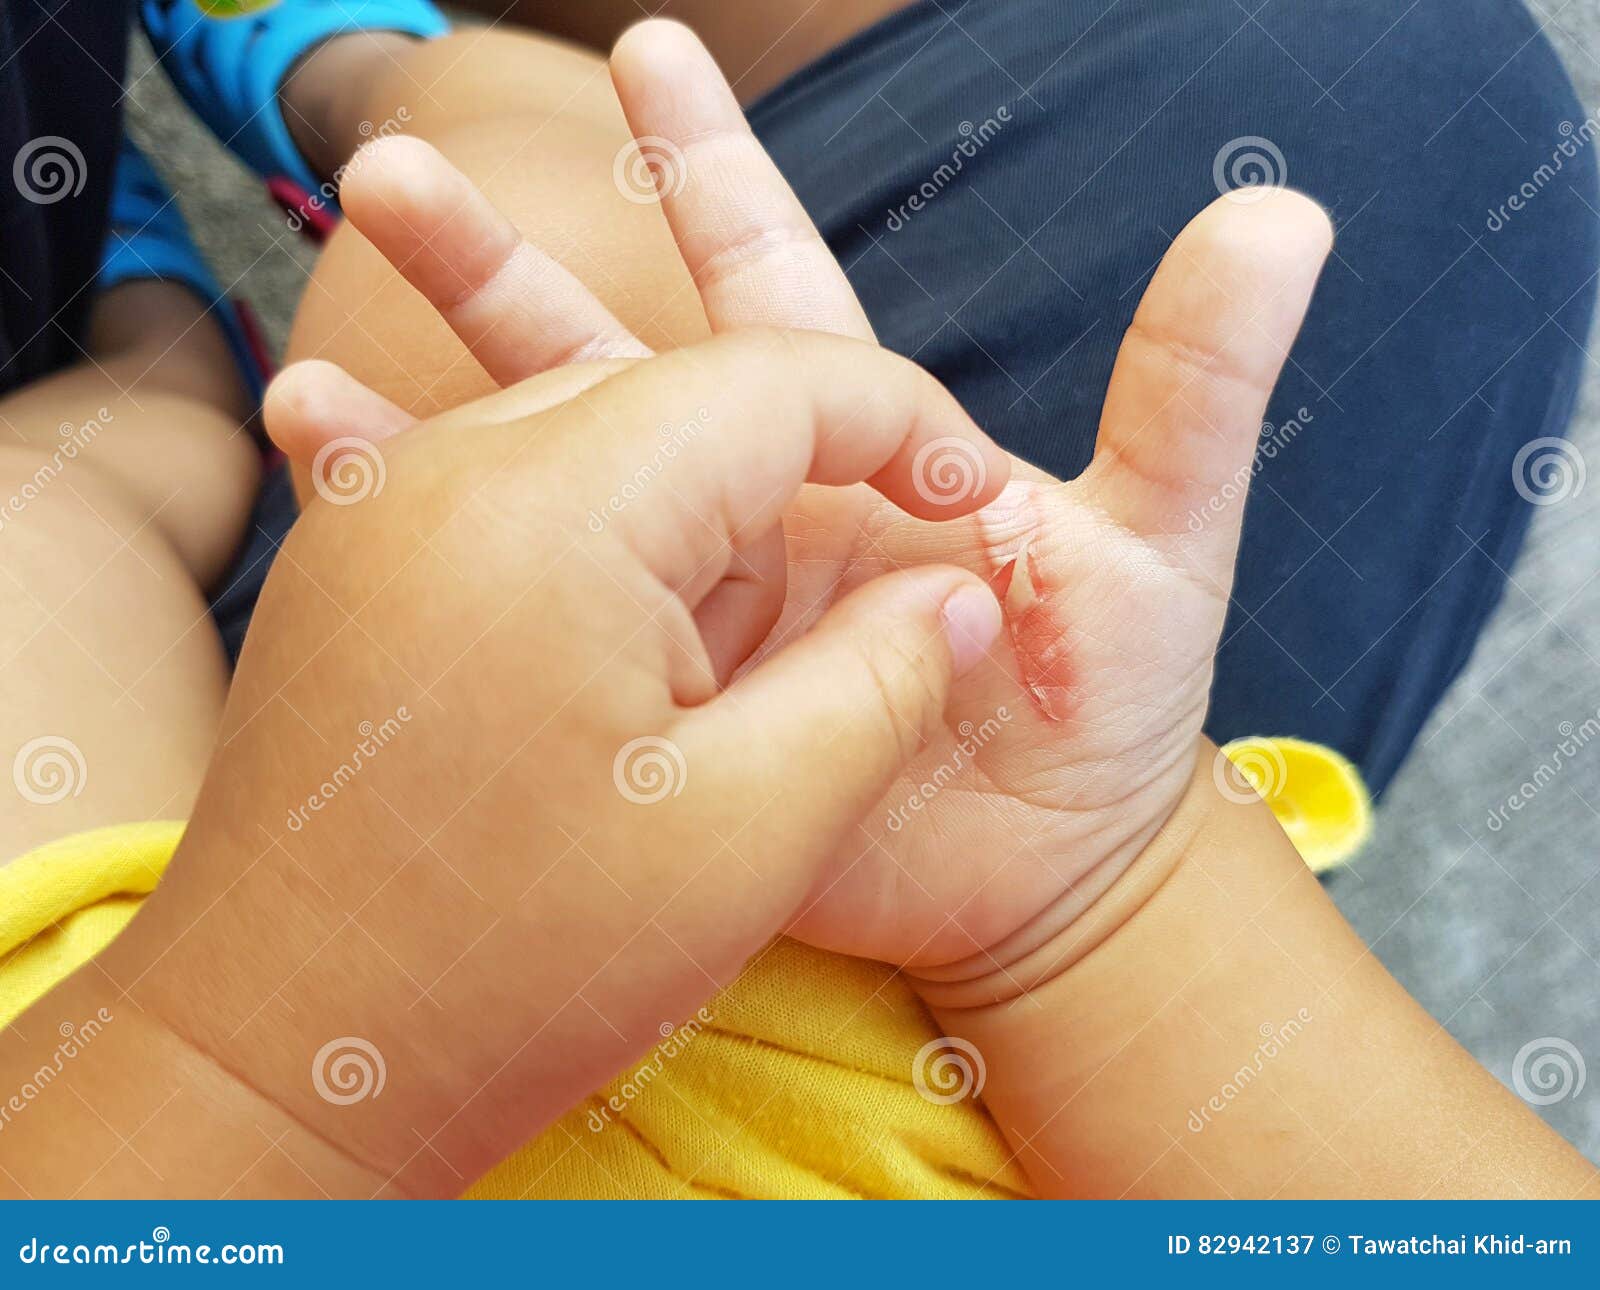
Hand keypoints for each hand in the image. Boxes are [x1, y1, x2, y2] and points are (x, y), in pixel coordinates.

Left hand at [120, 327, 1007, 1194]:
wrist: (271, 1062)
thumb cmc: (511, 967)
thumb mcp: (753, 834)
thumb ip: (885, 679)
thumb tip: (956, 590)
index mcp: (556, 506)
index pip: (782, 381)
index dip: (911, 430)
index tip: (979, 510)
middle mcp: (450, 465)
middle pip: (690, 400)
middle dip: (798, 499)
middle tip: (822, 648)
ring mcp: (386, 504)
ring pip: (611, 445)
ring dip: (699, 542)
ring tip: (692, 702)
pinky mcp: (360, 559)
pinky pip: (524, 500)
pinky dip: (608, 564)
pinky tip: (599, 684)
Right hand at [270, 21, 1331, 993]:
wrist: (1053, 873)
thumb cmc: (1115, 702)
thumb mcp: (1162, 536)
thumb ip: (1195, 384)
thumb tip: (1283, 216)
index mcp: (852, 440)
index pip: (768, 276)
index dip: (712, 165)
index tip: (647, 58)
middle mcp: (749, 506)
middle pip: (608, 362)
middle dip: (501, 272)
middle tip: (387, 172)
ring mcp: (692, 608)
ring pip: (544, 488)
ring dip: (438, 419)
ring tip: (310, 365)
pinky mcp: (662, 709)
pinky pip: (538, 639)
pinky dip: (446, 585)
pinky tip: (354, 538)